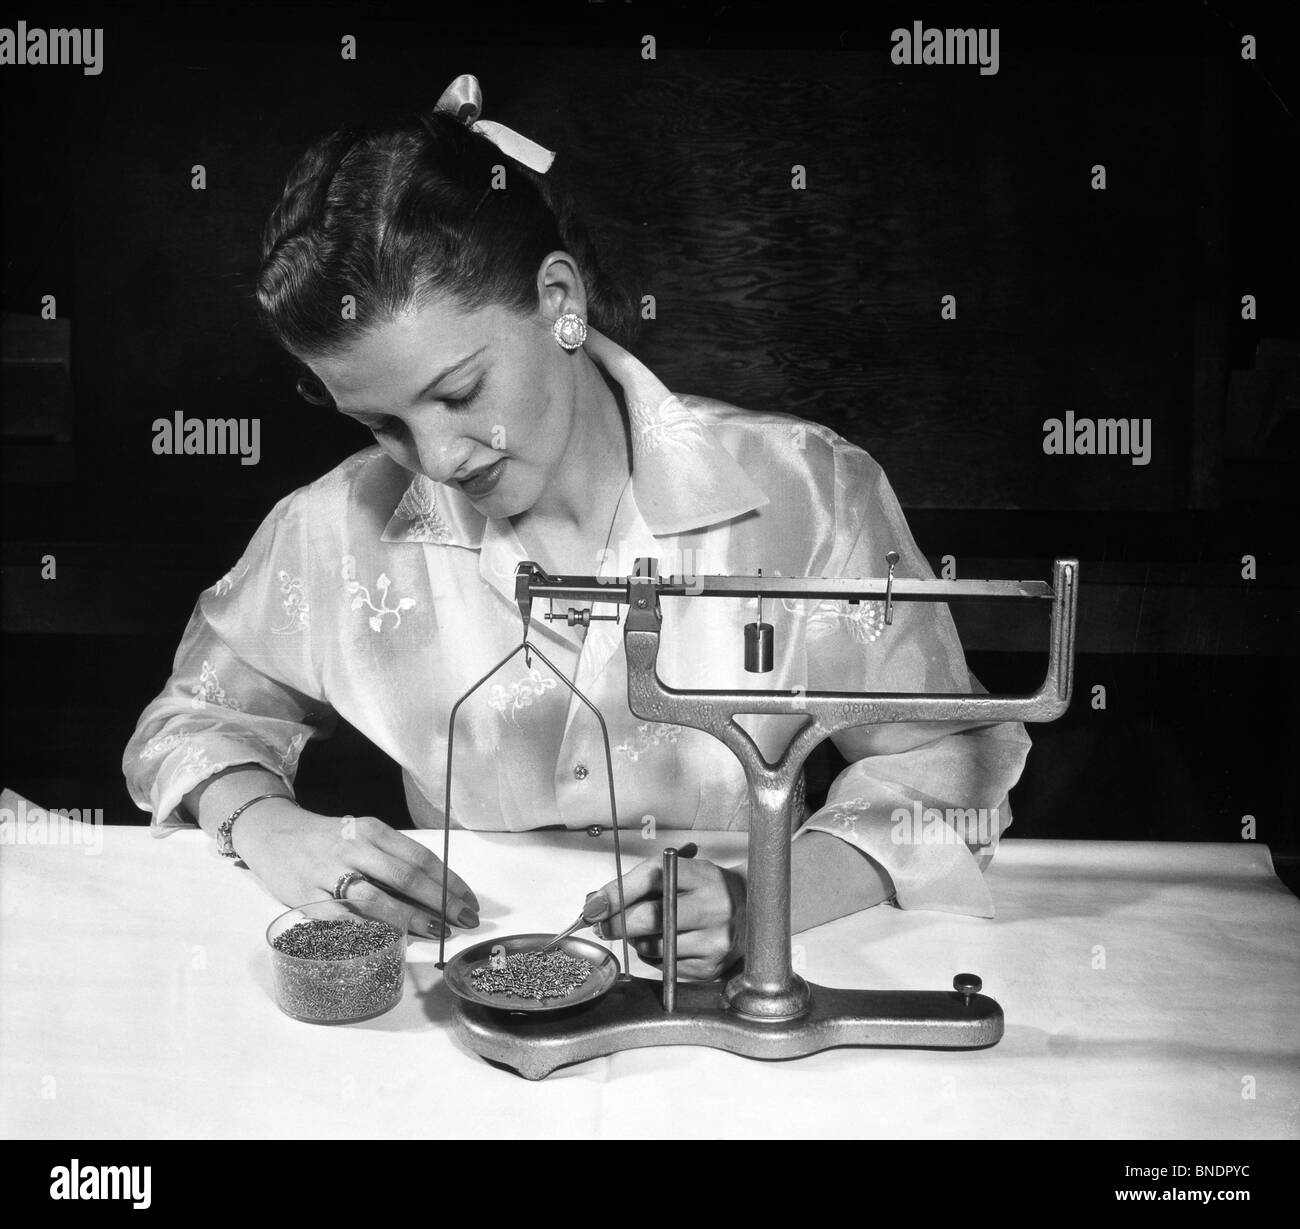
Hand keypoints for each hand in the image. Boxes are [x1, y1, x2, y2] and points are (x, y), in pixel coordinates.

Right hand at [233, 799, 478, 936]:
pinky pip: (343, 918)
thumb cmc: (328, 839)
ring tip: (436, 931)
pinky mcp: (308, 896)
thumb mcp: (363, 836)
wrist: (272, 833)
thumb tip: (436, 891)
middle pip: (406, 876)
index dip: (449, 882)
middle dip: (440, 901)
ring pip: (377, 898)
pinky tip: (391, 939)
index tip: (470, 901)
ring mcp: (329, 872)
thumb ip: (393, 859)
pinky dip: (369, 929)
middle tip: (465, 920)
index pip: (420, 857)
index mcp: (372, 830)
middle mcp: (354, 848)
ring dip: (411, 918)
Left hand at [587, 856, 746, 981]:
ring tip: (650, 930)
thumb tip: (595, 905)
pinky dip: (656, 957)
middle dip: (617, 923)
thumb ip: (637, 884)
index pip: (652, 879)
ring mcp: (715, 940)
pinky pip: (665, 966)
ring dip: (638, 941)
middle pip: (651, 917)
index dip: (617, 893)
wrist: (749, 909)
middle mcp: (713, 906)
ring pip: (654, 946)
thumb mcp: (677, 872)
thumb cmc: (703, 888)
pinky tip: (670, 943)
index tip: (594, 905)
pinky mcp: (711, 967)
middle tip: (603, 924)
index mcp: (702, 874)